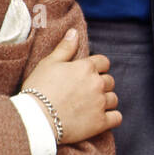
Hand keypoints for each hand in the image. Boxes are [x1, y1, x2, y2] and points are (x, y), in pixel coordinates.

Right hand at [24, 30, 120, 144]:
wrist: (36, 119)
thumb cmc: (39, 89)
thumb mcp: (49, 63)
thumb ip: (65, 47)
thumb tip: (74, 32)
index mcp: (86, 67)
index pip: (103, 62)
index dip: (97, 67)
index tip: (88, 74)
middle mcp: (97, 83)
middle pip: (110, 80)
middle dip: (101, 84)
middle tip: (87, 91)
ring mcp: (100, 103)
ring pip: (113, 98)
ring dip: (106, 100)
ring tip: (92, 105)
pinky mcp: (100, 123)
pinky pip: (117, 118)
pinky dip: (112, 117)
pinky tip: (101, 118)